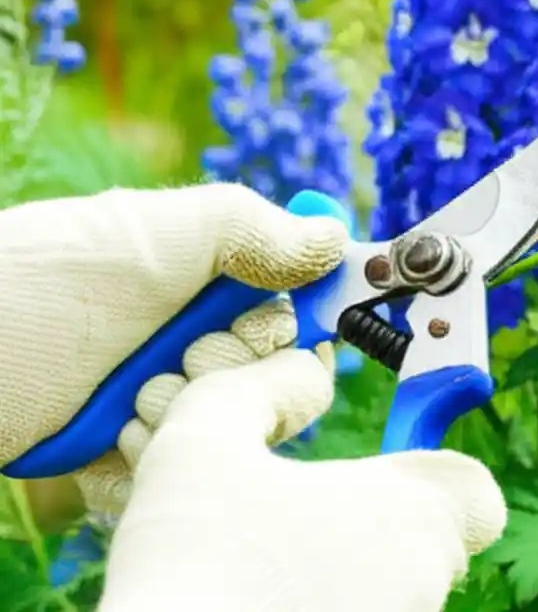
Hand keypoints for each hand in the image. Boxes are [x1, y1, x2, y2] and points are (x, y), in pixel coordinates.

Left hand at [0, 183, 347, 512]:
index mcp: (201, 282)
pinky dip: (148, 466)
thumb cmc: (37, 284)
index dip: (284, 328)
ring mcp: (156, 398)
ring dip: (181, 420)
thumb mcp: (150, 234)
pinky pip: (174, 474)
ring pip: (226, 432)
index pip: (292, 313)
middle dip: (226, 374)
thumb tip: (335, 237)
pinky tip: (110, 443)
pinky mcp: (123, 455)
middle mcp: (187, 337)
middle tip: (175, 358)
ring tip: (125, 403)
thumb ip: (251, 227)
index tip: (254, 330)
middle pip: (271, 380)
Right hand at [97, 338, 506, 611]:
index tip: (380, 469)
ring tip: (257, 576)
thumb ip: (260, 390)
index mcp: (412, 511)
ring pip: (390, 595)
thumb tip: (299, 371)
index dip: (432, 475)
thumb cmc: (193, 563)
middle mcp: (424, 581)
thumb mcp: (204, 439)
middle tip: (293, 524)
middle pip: (426, 546)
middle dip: (370, 531)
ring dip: (342, 578)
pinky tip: (256, 609)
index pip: (473, 491)